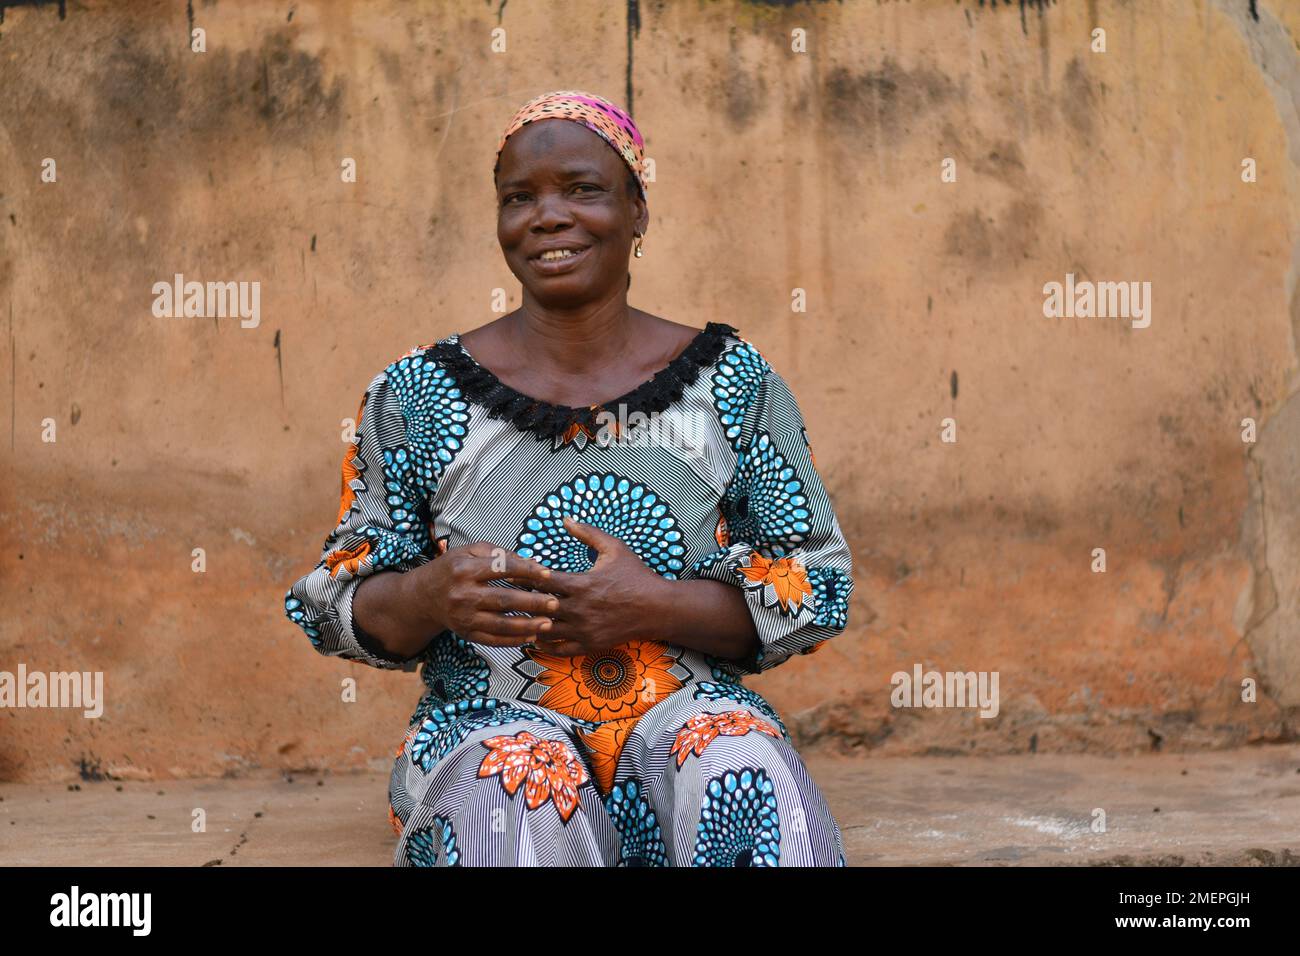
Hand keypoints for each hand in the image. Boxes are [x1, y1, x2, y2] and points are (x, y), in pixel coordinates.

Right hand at [413, 541, 562, 646]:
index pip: (501, 569)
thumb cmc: (453, 568)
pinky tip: (531, 636)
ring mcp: (464, 617)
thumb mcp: (470, 551)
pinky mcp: (466, 634)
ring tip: (548, 623)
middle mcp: (463, 594)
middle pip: (503, 599)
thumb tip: (532, 562)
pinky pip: (493, 640)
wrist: (424, 596)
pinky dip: (513, 640)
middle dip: (532, 602)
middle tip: (555, 603)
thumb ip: (499, 553)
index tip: (547, 574)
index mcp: (464, 569)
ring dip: (527, 625)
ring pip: (500, 624)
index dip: (526, 571)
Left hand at [530, 515, 669, 656]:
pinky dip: (545, 644)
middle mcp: (579, 609)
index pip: (542, 581)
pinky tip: (538, 637)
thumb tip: (565, 519)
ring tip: (520, 617)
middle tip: (511, 597)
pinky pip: (559, 649)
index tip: (516, 575)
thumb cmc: (636, 576)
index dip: (526, 577)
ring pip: (545, 630)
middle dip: (524, 601)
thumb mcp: (614, 548)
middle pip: (538, 607)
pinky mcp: (590, 644)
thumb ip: (588, 533)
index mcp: (581, 584)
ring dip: (531, 623)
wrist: (657, 608)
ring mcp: (584, 629)